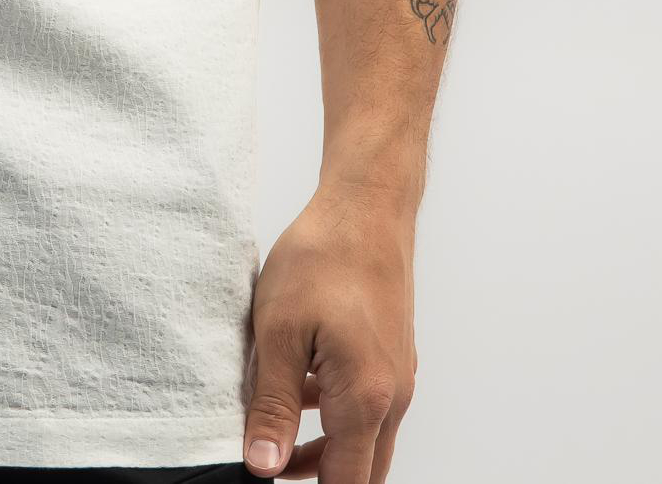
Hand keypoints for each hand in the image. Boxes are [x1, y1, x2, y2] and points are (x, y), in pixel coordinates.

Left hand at [242, 182, 417, 481]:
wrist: (367, 205)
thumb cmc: (324, 257)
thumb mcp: (279, 332)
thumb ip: (273, 407)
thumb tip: (263, 467)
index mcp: (366, 400)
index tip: (270, 480)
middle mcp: (393, 396)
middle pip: (360, 470)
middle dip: (317, 477)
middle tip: (269, 462)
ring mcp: (398, 376)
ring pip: (365, 438)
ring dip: (325, 447)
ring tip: (275, 430)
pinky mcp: (393, 355)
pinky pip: (369, 405)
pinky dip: (336, 414)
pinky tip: (300, 388)